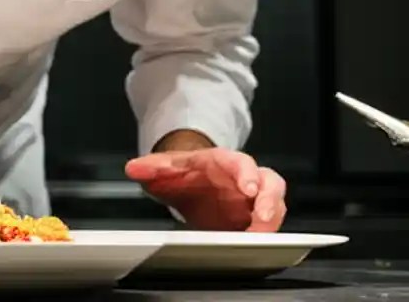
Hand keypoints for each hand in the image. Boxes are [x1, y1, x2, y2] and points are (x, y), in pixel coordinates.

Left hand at [125, 144, 286, 232]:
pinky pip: (268, 223)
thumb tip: (134, 168)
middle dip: (269, 200)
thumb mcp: (164, 168)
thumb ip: (150, 167)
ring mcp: (251, 198)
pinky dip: (264, 234)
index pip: (240, 162)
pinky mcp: (253, 216)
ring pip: (275, 204)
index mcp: (223, 161)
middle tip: (263, 218)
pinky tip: (254, 246)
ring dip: (271, 221)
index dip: (246, 174)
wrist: (190, 180)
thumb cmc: (183, 172)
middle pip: (269, 182)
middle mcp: (243, 177)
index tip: (248, 187)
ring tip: (259, 239)